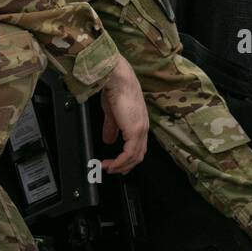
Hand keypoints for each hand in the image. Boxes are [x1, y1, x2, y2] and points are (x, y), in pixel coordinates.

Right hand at [100, 55, 148, 173]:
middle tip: (112, 170)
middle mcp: (143, 127)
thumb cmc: (115, 90)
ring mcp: (141, 129)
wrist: (117, 79)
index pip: (138, 147)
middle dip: (124, 166)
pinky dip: (120, 161)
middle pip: (138, 155)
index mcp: (139, 123)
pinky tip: (112, 164)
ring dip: (121, 166)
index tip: (117, 165)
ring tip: (108, 168)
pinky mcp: (135, 130)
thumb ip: (112, 128)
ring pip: (135, 156)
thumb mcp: (112, 114)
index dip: (128, 159)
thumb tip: (109, 140)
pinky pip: (129, 153)